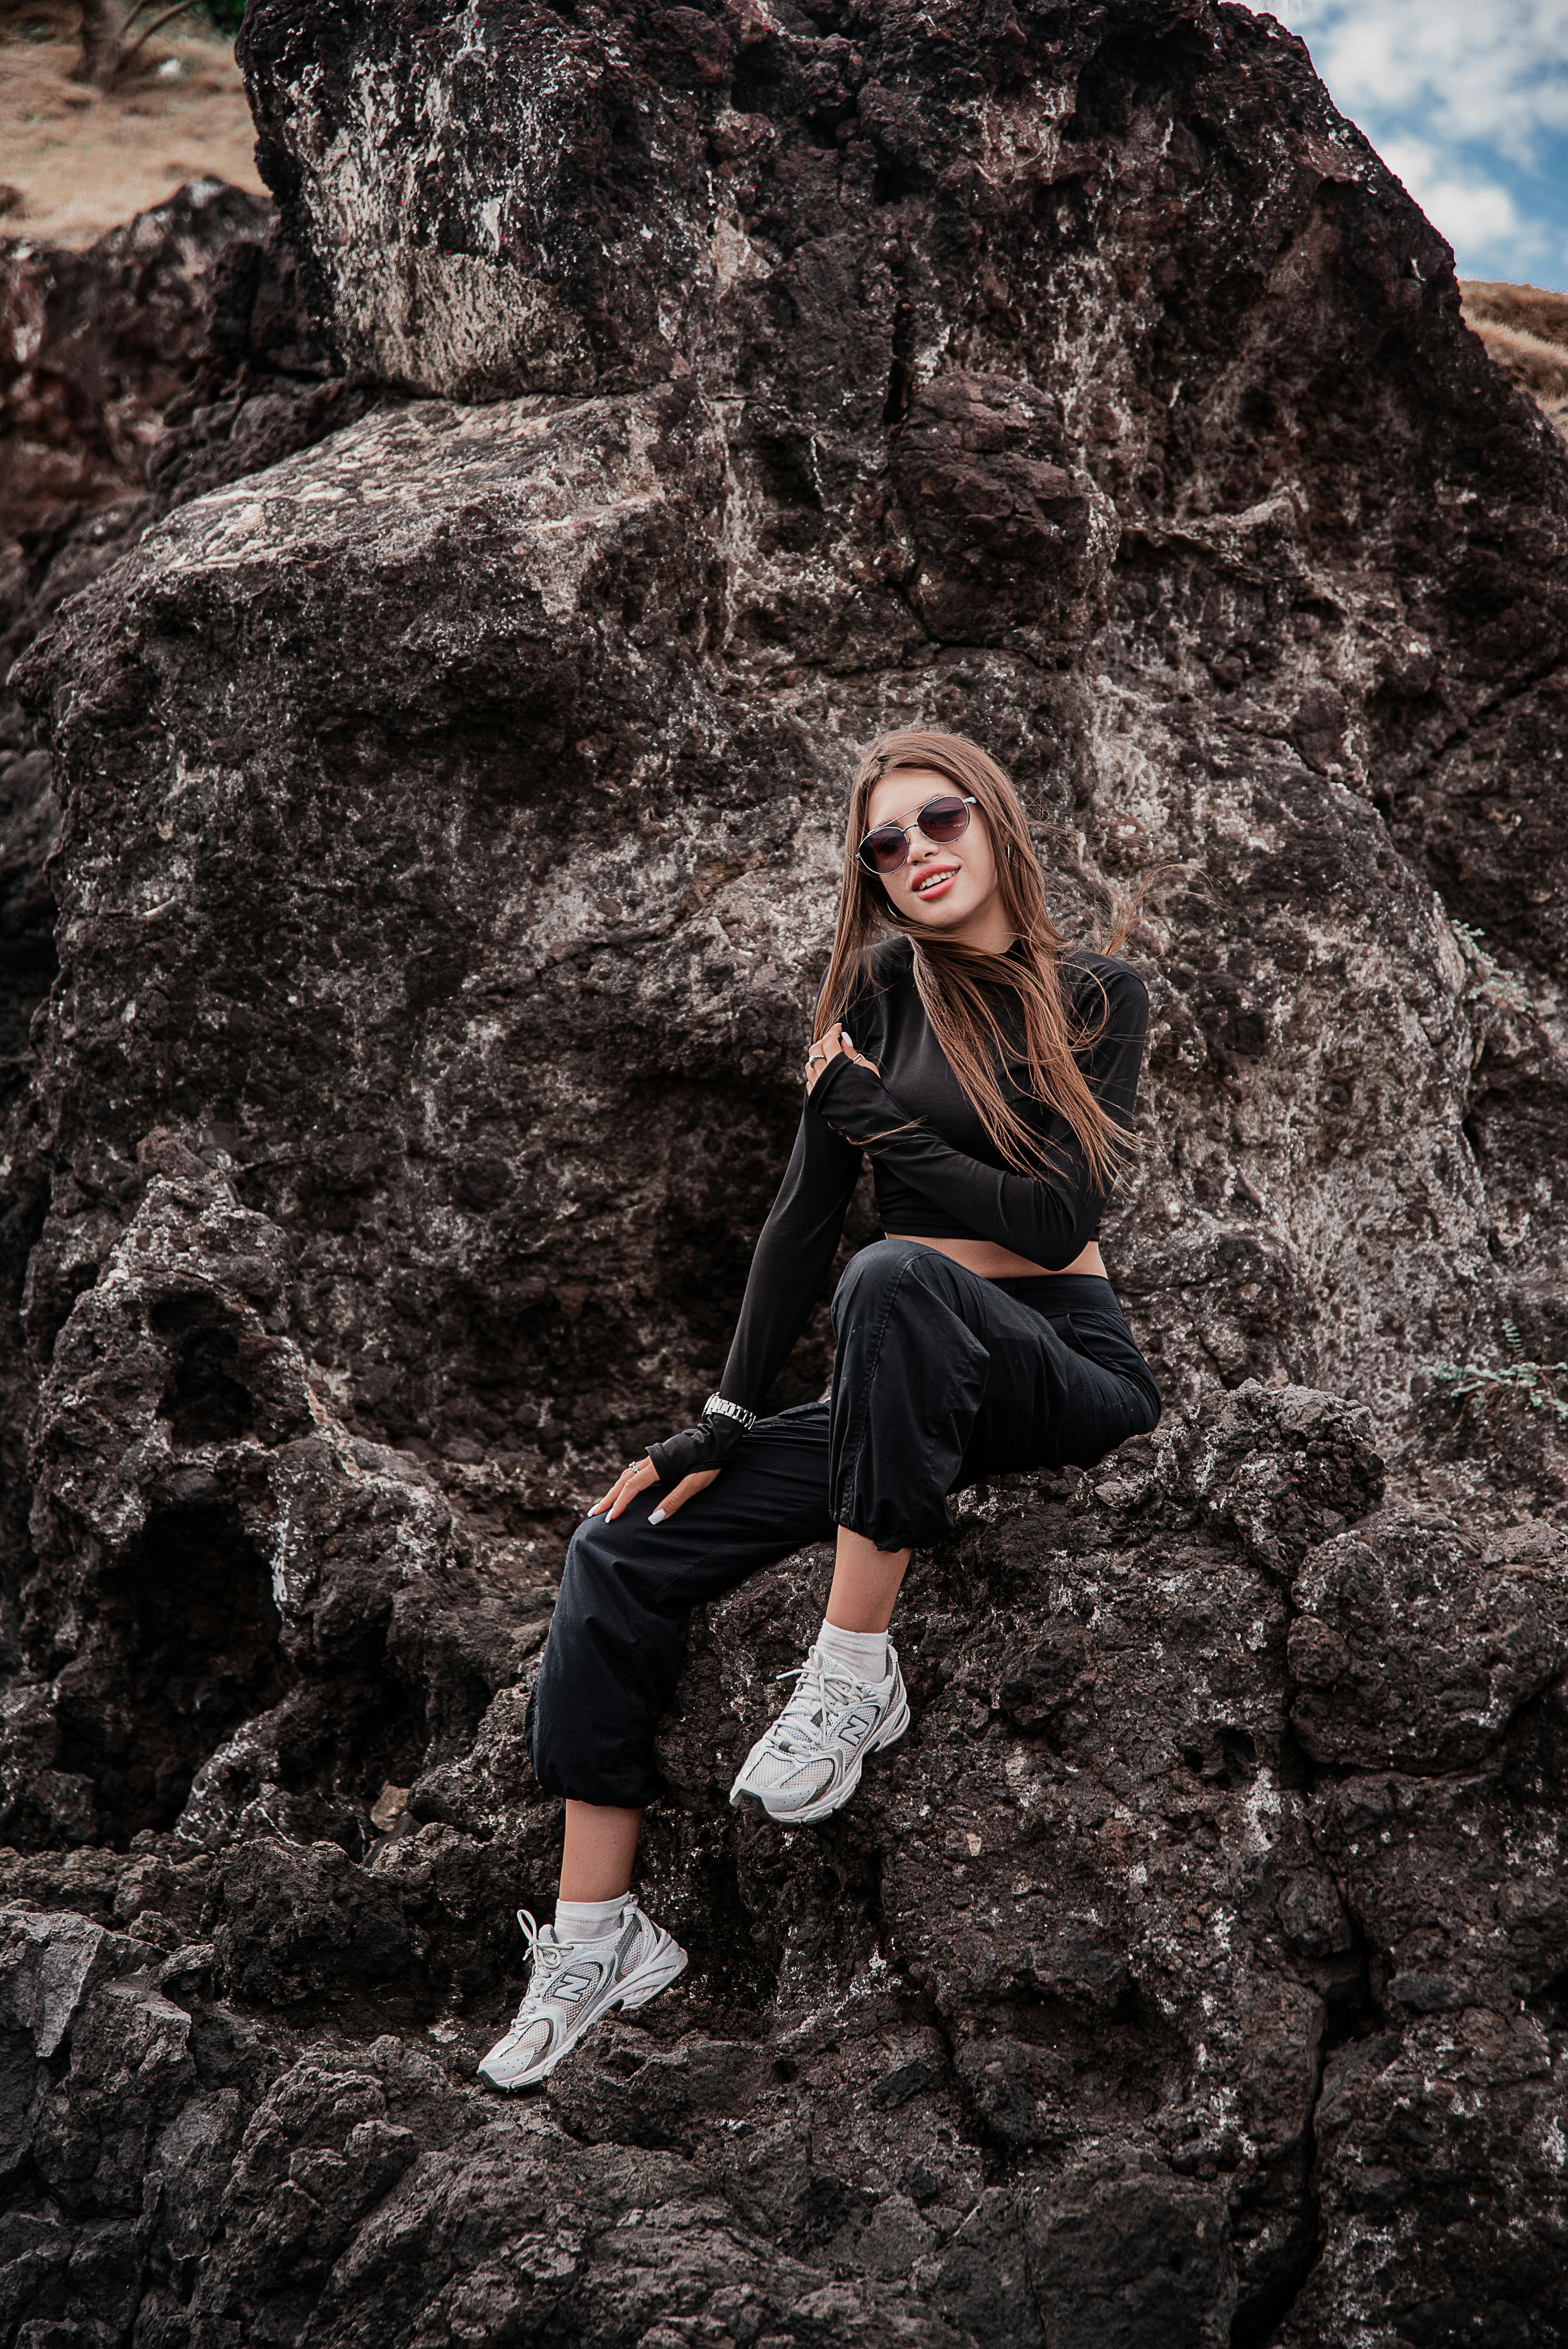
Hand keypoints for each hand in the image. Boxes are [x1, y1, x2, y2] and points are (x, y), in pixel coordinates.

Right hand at [588, 1456, 720, 1524]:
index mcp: (658, 1466)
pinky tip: (625, 1489)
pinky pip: (635, 1471)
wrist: (718, 1437)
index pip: (631, 1487)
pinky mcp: (659, 1458)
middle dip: (608, 1498)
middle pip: (623, 1480)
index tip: (609, 1519)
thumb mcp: (695, 1483)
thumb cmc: (709, 1461)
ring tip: (604, 1504)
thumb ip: (675, 1500)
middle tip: (593, 1513)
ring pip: (627, 1474)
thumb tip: (654, 1519)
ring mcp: (654, 1458)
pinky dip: (625, 1483)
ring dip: (614, 1490)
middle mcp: (651, 1460)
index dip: (619, 1504)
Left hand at [804, 1020, 875, 1094]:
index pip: (829, 1041)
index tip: (838, 1027)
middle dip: (823, 1041)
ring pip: (809, 1065)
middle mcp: (823, 1075)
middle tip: (833, 1039)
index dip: (833, 1031)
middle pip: (815, 1050)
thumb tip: (844, 1039)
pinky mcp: (815, 1097)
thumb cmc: (871, 1092)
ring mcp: (817, 1087)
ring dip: (816, 1057)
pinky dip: (814, 1073)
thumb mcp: (866, 1068)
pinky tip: (824, 1073)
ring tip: (828, 1056)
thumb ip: (851, 1053)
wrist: (867, 1119)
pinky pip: (809, 1080)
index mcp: (836, 1065)